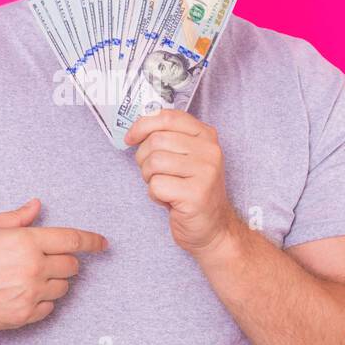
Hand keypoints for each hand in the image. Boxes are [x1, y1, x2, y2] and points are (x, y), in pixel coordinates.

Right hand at [0, 198, 107, 334]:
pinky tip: (24, 293)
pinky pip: (49, 308)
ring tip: (30, 277)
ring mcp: (30, 294)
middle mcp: (33, 268)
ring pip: (63, 288)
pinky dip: (44, 300)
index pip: (72, 239)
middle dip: (66, 261)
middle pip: (71, 266)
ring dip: (55, 281)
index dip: (92, 241)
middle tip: (48, 259)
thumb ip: (15, 217)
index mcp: (26, 241)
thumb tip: (37, 206)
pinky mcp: (24, 316)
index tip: (103, 244)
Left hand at [124, 108, 240, 255]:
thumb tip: (136, 129)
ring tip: (164, 187)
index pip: (168, 116)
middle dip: (144, 158)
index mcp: (206, 135)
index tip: (131, 138)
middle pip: (156, 140)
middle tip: (154, 174)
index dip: (142, 125)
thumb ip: (168, 138)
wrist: (213, 227)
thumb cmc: (192, 191)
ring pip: (154, 162)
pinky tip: (169, 200)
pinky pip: (157, 185)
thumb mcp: (185, 157)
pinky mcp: (196, 194)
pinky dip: (155, 195)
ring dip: (149, 178)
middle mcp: (210, 150)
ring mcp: (205, 172)